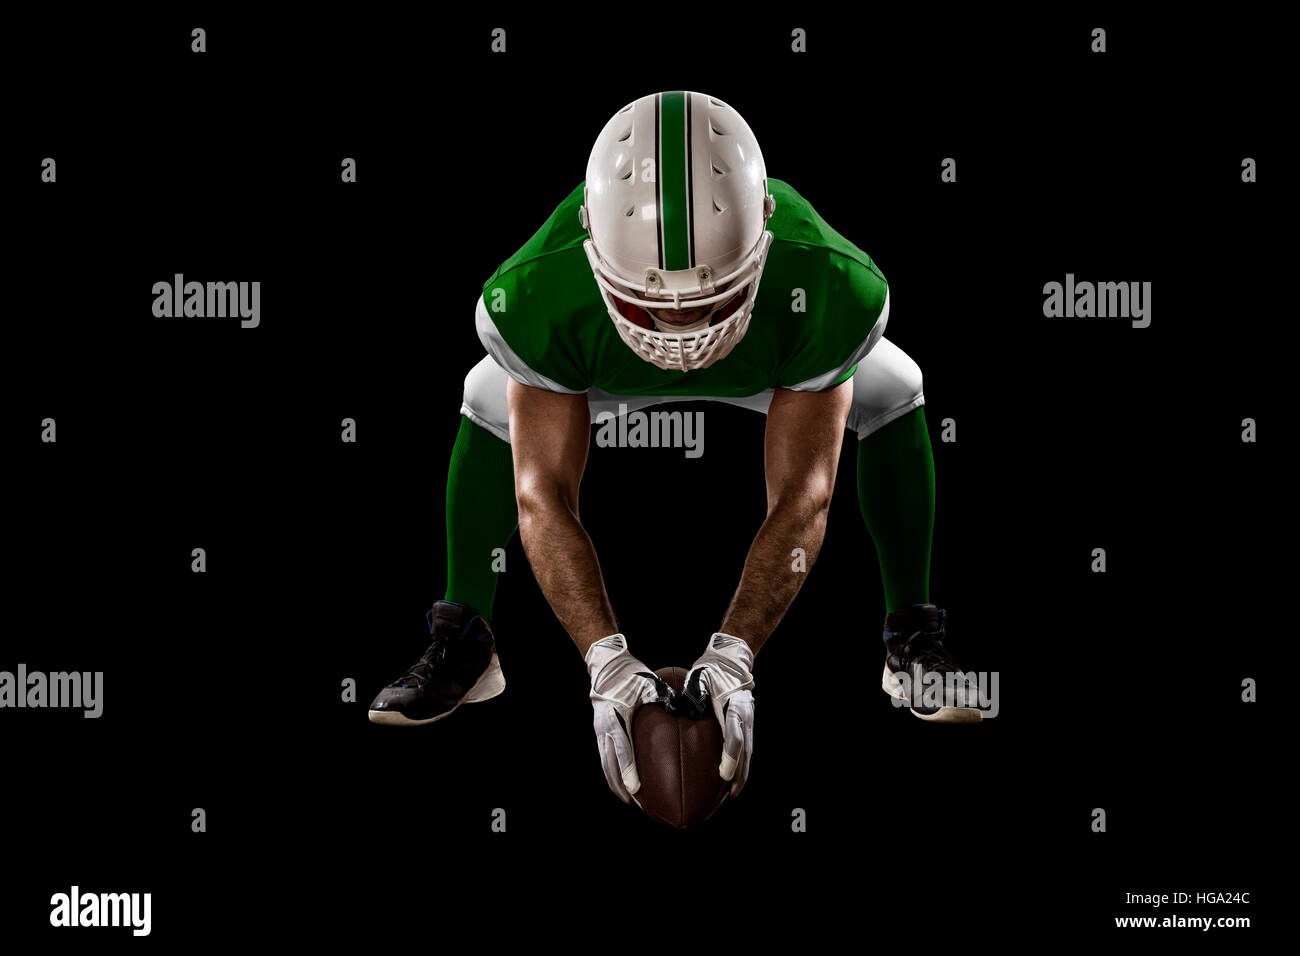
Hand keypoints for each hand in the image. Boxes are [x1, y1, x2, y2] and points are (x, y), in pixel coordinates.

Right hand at [585, 634, 672, 802]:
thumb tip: (686, 709)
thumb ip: (665, 696)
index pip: (622, 748)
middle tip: (633, 803)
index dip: (627, 770)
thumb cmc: (630, 673)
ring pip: (605, 763)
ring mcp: (600, 730)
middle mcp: (604, 726)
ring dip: (615, 782)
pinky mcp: (600, 731)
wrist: (605, 665)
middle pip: (608, 763)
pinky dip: (613, 772)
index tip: (634, 789)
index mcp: (615, 716)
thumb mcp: (649, 682)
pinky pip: (606, 756)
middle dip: (619, 785)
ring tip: (629, 799)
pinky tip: (625, 782)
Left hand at [683, 633, 755, 796]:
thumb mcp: (699, 679)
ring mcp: (749, 720)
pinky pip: (745, 748)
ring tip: (733, 793)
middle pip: (746, 751)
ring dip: (742, 773)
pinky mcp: (747, 724)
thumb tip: (672, 710)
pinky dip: (740, 764)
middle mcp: (746, 715)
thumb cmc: (712, 671)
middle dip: (740, 774)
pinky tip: (730, 778)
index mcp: (735, 705)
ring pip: (748, 752)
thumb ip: (691, 695)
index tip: (725, 775)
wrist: (731, 661)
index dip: (731, 756)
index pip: (736, 735)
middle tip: (731, 794)